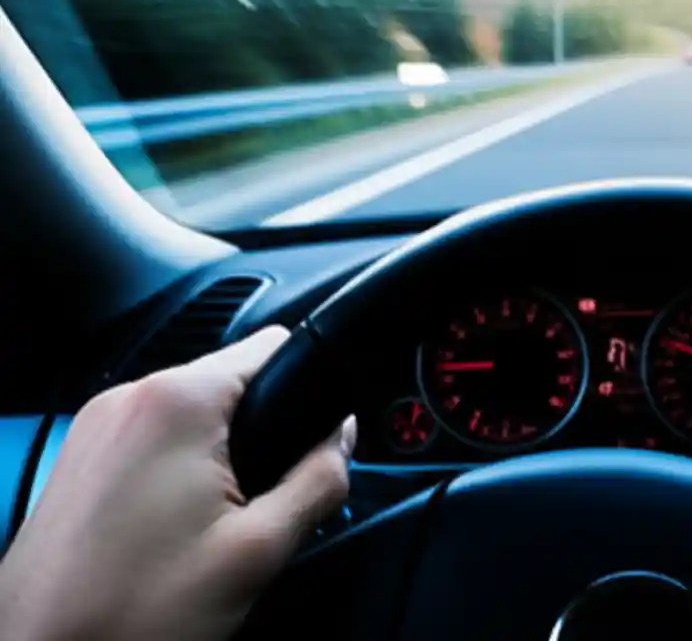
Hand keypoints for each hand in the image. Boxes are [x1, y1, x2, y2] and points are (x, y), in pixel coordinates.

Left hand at [0, 327, 355, 640]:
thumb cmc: (132, 612)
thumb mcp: (258, 549)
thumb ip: (319, 480)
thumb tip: (342, 440)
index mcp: (175, 402)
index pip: (273, 346)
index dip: (310, 391)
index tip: (311, 446)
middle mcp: (127, 399)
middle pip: (235, 384)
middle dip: (263, 437)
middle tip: (259, 509)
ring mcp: (97, 426)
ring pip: (197, 416)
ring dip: (223, 459)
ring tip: (215, 528)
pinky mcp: (83, 458)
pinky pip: (159, 441)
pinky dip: (184, 473)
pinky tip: (179, 530)